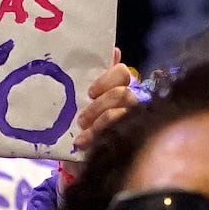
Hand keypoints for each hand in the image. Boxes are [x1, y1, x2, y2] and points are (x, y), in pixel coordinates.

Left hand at [65, 48, 139, 178]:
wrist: (76, 159)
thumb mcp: (81, 100)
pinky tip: (83, 143)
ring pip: (122, 112)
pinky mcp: (130, 139)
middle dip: (100, 105)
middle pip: (123, 93)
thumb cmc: (80, 125)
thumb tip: (114, 50)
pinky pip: (119, 131)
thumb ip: (93, 77)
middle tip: (81, 119)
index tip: (90, 92)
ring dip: (100, 122)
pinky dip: (98, 136)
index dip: (107, 79)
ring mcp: (132, 121)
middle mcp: (130, 103)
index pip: (122, 73)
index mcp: (117, 87)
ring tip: (82, 134)